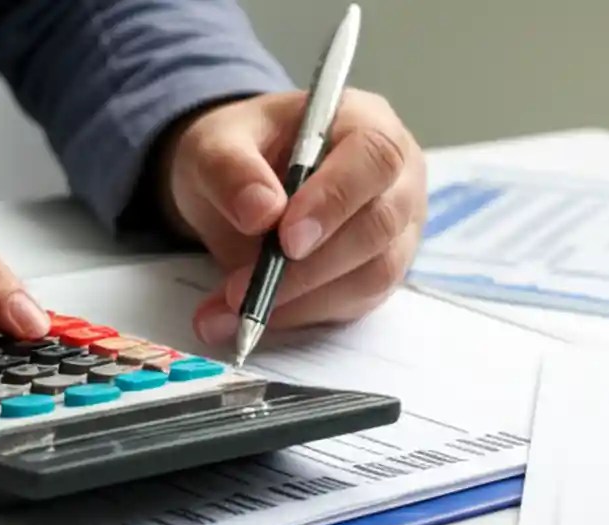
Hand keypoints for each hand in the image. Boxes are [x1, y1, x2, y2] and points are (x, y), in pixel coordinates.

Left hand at [159, 89, 426, 345]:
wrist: (238, 182)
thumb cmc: (238, 151)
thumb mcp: (214, 146)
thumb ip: (231, 170)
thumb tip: (260, 212)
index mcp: (365, 123)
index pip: (374, 158)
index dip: (335, 201)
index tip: (287, 239)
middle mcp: (395, 177)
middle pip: (378, 226)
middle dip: (310, 266)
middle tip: (243, 289)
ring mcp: (394, 229)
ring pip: (372, 275)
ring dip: (301, 301)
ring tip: (233, 309)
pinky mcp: (375, 272)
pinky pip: (352, 303)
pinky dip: (299, 316)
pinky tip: (250, 317)